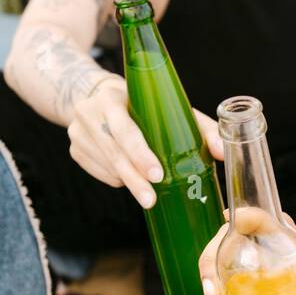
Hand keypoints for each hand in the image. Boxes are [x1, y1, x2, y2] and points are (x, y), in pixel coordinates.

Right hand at [67, 75, 222, 207]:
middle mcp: (88, 113)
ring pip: (107, 167)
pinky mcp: (74, 150)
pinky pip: (100, 173)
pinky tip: (128, 174)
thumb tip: (221, 152)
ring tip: (147, 190)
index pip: (124, 128)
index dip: (139, 152)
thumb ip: (200, 127)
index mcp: (110, 97)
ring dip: (129, 181)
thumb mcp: (171, 106)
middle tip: (152, 199)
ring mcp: (77, 133)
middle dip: (135, 179)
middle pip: (114, 153)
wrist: (95, 95)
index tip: (157, 174)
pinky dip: (118, 179)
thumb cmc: (144, 103)